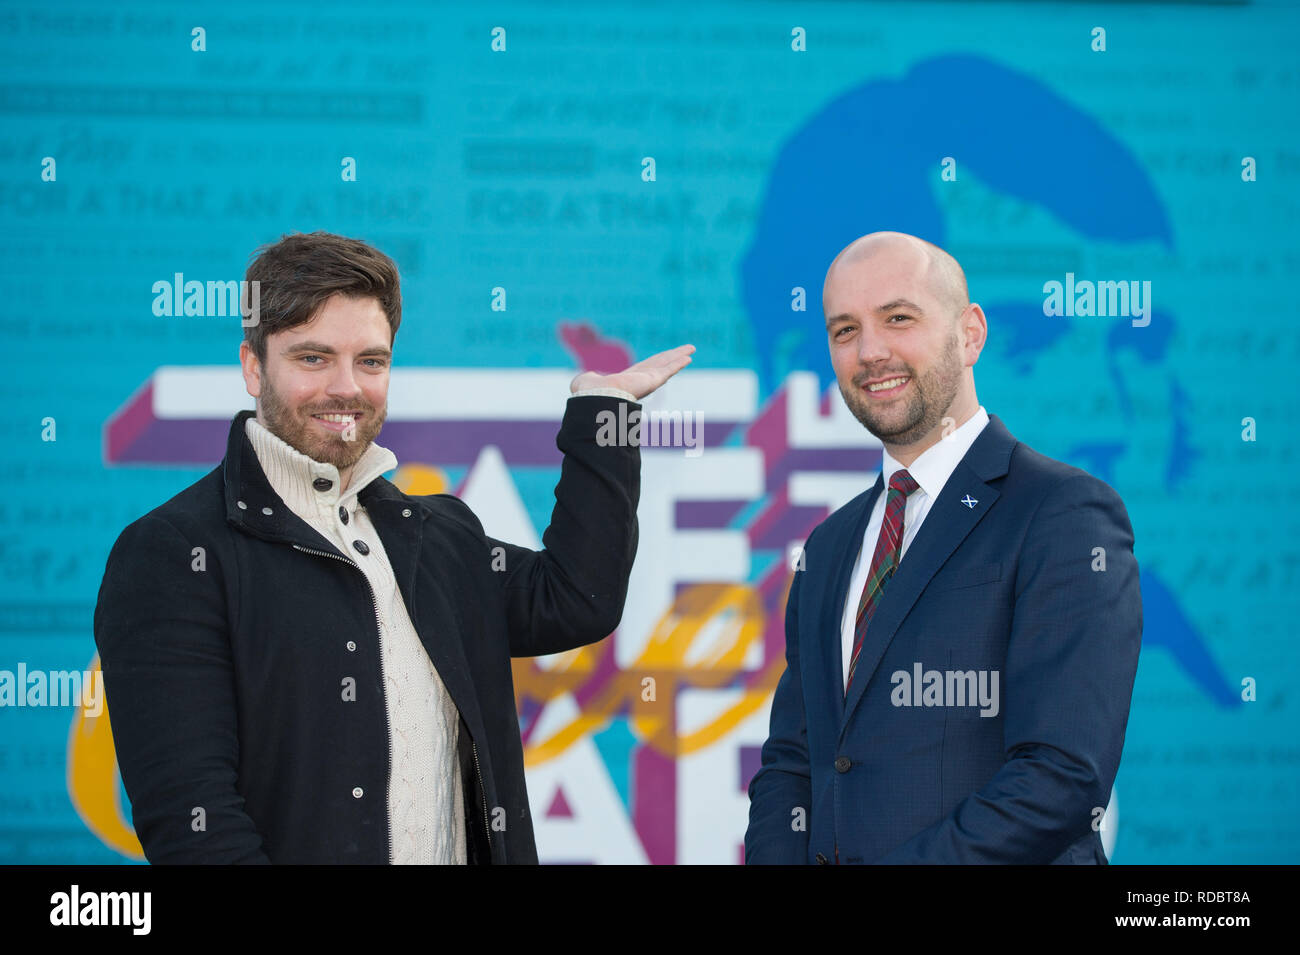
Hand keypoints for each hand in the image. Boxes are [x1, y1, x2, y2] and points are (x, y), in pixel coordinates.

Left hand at [569, 343, 694, 399]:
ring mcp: (648, 381)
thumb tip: (586, 377)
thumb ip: (589, 377)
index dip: (657, 361)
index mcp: (627, 380)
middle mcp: (640, 380)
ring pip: (667, 365)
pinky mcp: (652, 381)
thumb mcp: (588, 381)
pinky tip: (688, 357)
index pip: (646, 368)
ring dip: (679, 356)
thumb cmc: (589, 393)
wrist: (597, 397)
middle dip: (672, 356)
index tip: (666, 356)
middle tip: (686, 350)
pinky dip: (678, 363)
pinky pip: (668, 370)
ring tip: (691, 349)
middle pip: (660, 364)